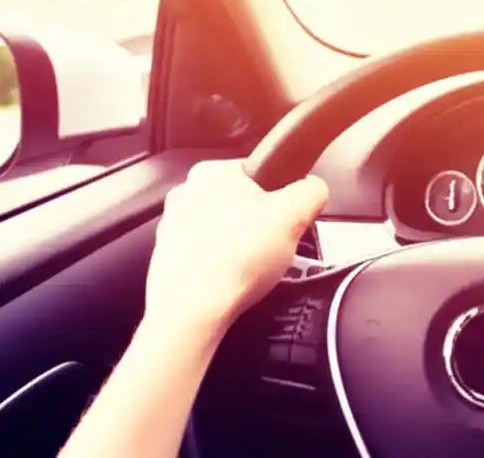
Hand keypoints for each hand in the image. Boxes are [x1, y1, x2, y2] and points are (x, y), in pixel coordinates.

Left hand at [145, 160, 328, 335]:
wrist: (194, 310)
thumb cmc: (236, 260)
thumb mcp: (294, 216)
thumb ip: (311, 192)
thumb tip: (315, 188)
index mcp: (211, 172)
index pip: (259, 172)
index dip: (281, 197)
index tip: (288, 219)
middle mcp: (184, 194)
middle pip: (241, 204)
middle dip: (260, 224)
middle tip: (273, 245)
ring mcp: (172, 228)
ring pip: (223, 231)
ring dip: (240, 246)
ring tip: (252, 267)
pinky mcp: (167, 258)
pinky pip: (206, 256)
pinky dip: (221, 267)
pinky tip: (232, 280)